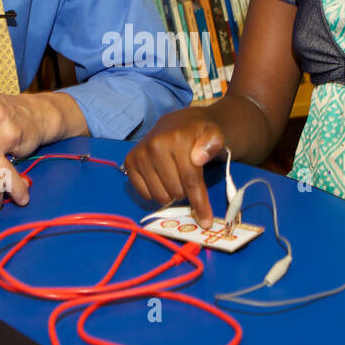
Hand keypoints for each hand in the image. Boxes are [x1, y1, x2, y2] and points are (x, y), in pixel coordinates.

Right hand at [124, 108, 224, 228]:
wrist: (179, 124)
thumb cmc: (200, 135)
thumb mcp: (214, 136)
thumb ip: (212, 145)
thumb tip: (198, 158)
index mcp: (177, 139)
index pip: (190, 180)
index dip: (200, 202)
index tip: (206, 221)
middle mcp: (155, 146)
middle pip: (175, 191)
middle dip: (186, 193)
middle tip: (189, 181)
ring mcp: (140, 155)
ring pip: (159, 195)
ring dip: (172, 194)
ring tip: (177, 180)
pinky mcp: (130, 162)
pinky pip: (144, 193)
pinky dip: (156, 193)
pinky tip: (162, 180)